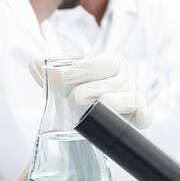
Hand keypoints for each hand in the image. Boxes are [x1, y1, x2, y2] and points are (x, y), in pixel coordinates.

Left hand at [29, 53, 152, 128]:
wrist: (101, 113)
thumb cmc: (87, 91)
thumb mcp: (69, 82)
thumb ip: (51, 75)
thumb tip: (33, 63)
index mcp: (111, 64)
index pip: (100, 63)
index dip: (83, 69)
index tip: (63, 77)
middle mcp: (126, 79)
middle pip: (114, 82)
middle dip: (93, 88)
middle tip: (73, 97)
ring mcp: (134, 98)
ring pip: (129, 97)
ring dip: (116, 100)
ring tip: (101, 103)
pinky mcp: (139, 117)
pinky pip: (146, 116)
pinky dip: (145, 115)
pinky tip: (140, 115)